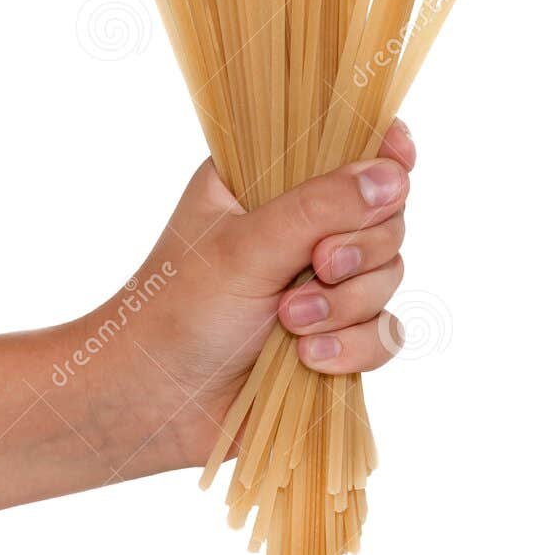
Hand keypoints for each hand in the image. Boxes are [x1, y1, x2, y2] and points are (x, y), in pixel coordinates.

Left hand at [74, 119, 415, 472]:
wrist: (154, 405)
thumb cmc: (179, 313)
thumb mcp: (247, 247)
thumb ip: (322, 208)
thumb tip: (395, 176)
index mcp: (269, 184)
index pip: (344, 150)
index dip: (380, 154)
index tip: (399, 155)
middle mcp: (302, 229)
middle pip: (385, 218)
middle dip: (358, 250)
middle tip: (318, 267)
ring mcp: (322, 285)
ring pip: (390, 277)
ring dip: (347, 305)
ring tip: (291, 323)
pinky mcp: (336, 337)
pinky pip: (384, 332)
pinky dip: (355, 347)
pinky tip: (310, 359)